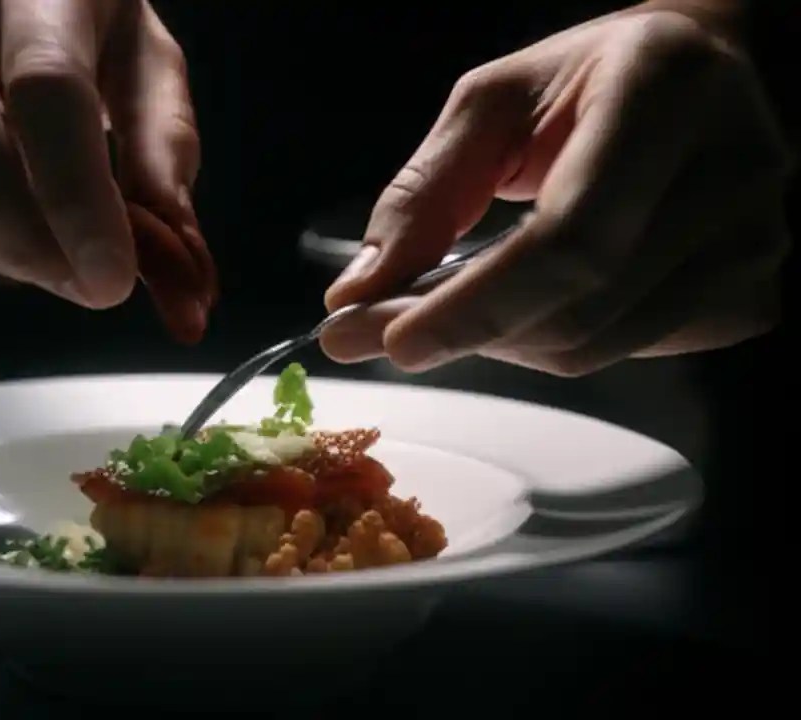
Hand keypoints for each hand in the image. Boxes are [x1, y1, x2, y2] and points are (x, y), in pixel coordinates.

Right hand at [0, 0, 215, 342]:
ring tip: (58, 269)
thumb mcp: (150, 75)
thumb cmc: (97, 27)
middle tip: (91, 290)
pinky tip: (7, 240)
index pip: (46, 90)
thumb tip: (187, 291)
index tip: (112, 282)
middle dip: (28, 240)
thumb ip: (165, 170)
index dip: (75, 198)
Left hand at [320, 6, 791, 375]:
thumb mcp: (492, 103)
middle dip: (462, 330)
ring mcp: (752, 247)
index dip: (476, 305)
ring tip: (451, 304)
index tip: (390, 339)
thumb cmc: (589, 81)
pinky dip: (548, 342)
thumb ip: (425, 191)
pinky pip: (619, 354)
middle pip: (577, 309)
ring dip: (498, 341)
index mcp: (665, 97)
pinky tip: (528, 299)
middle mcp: (730, 175)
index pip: (571, 240)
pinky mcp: (747, 300)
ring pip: (590, 348)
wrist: (704, 82)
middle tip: (378, 330)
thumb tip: (357, 294)